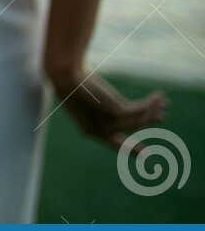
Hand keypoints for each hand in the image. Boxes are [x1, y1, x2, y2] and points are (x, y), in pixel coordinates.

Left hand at [48, 64, 167, 149]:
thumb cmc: (73, 81)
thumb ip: (104, 107)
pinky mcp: (115, 112)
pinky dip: (152, 103)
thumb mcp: (88, 97)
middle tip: (149, 156)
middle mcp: (98, 130)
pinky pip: (140, 110)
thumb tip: (121, 108)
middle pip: (122, 142)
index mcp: (88, 129)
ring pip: (137, 122)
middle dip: (135, 149)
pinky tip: (160, 95)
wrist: (65, 74)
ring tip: (164, 103)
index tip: (139, 155)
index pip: (109, 142)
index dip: (124, 149)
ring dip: (153, 111)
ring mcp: (107, 122)